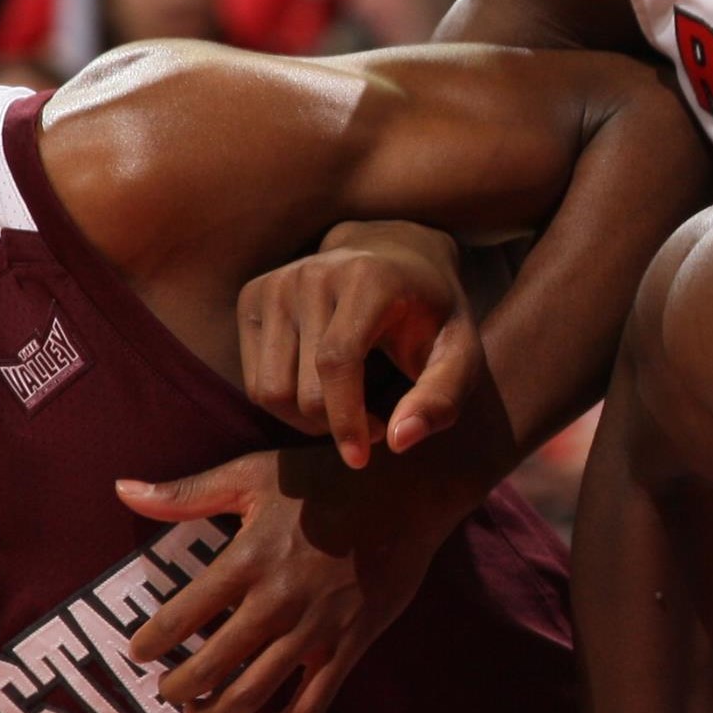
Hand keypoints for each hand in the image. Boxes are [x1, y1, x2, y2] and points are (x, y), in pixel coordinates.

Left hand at [116, 448, 469, 712]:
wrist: (408, 492)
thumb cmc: (325, 480)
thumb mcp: (253, 476)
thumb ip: (186, 493)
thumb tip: (123, 491)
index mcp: (247, 560)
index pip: (179, 618)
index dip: (149, 644)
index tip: (138, 653)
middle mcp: (276, 602)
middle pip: (209, 667)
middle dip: (177, 688)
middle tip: (167, 689)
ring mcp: (315, 628)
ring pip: (252, 693)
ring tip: (198, 712)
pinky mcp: (349, 644)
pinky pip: (312, 704)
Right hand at [237, 222, 483, 468]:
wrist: (393, 254)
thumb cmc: (432, 312)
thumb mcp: (460, 352)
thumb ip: (442, 397)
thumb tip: (398, 441)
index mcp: (367, 279)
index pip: (337, 362)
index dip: (346, 419)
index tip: (360, 459)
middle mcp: (312, 274)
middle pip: (301, 387)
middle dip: (336, 425)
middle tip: (375, 427)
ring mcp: (276, 283)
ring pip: (268, 390)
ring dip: (307, 421)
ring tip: (350, 410)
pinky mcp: (252, 297)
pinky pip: (253, 381)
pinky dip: (286, 403)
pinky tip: (321, 392)